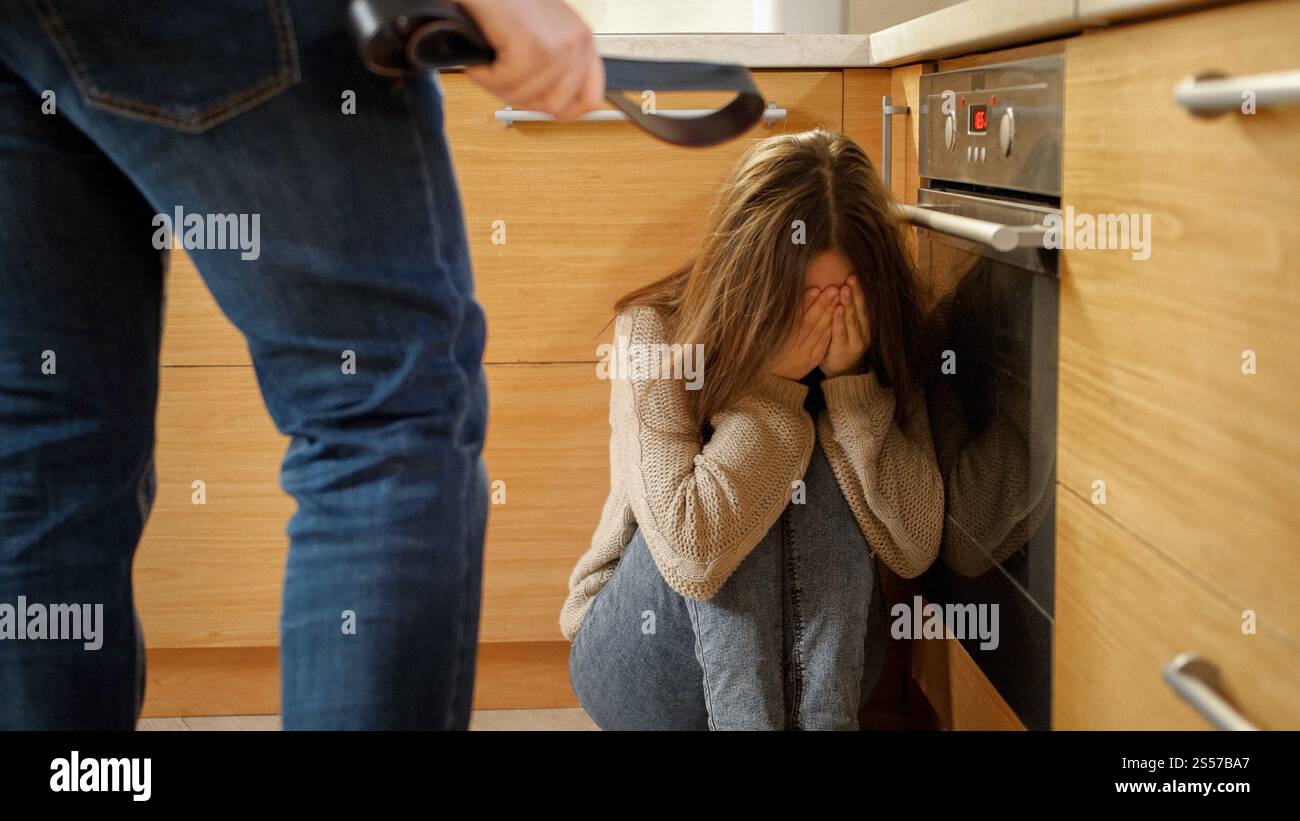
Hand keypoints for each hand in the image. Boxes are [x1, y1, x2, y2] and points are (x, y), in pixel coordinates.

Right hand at [460, 0, 604, 120]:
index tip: (543, 106)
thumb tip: (556, 106)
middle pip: (556, 106)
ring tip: (489, 63)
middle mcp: (576, 43)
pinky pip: (505, 84)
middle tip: (504, 80)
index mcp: (583, 41)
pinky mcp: (532, 47)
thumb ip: (556, 68)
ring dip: (497, 85)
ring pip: (525, 97)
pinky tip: (481, 61)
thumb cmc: (505, 3)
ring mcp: (557, 46)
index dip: (565, 110)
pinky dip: (485, 76)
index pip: (590, 98)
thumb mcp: (544, 33)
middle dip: (523, 99)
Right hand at [770, 287, 837, 381]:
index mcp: (783, 337)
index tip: (815, 289)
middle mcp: (795, 344)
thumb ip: (773, 322)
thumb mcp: (765, 339)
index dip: (806, 302)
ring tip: (838, 297)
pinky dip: (831, 329)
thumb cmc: (768, 355)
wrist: (774, 381)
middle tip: (833, 289)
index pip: (797, 316)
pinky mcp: (814, 358)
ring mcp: (806, 351)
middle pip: (811, 320)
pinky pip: (824, 342)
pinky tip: (838, 317)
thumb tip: (777, 301)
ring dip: (830, 313)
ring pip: (820, 329)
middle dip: (823, 304)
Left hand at [820, 276, 869, 377]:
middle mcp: (863, 332)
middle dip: (856, 293)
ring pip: (852, 319)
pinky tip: (837, 309)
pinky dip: (839, 320)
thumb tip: (843, 288)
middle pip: (860, 310)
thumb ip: (848, 312)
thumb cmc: (842, 346)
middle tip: (851, 278)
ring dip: (849, 303)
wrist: (842, 374)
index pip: (863, 305)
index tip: (855, 275)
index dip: (860, 290)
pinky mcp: (843, 349)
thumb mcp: (847, 329)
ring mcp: (854, 341)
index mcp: (864, 325)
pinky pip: (840, 332)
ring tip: (844, 289)